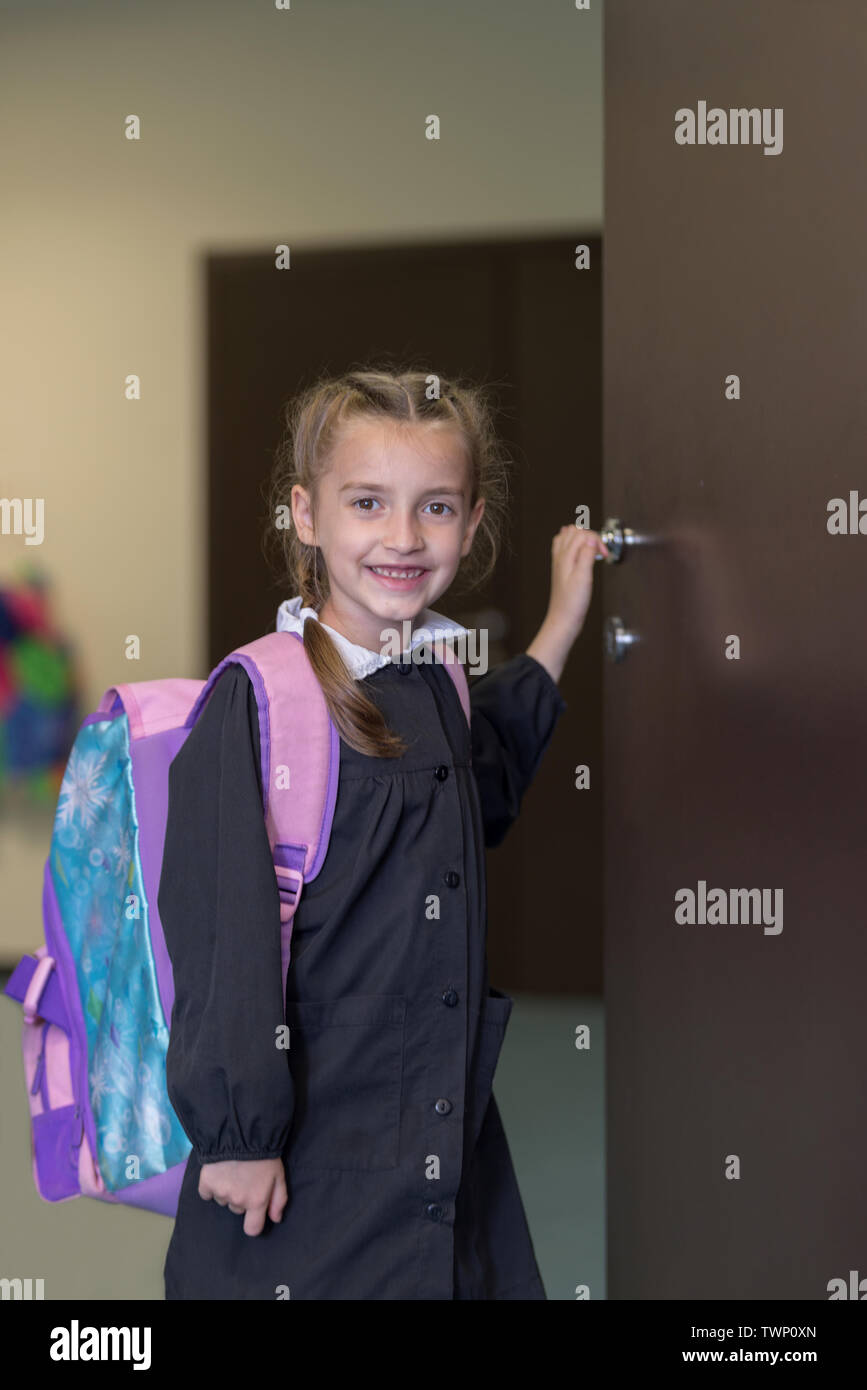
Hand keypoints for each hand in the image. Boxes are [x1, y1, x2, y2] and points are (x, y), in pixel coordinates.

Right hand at [198, 1157, 287, 1236]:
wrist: (241, 1131)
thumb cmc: (264, 1153)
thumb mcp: (279, 1174)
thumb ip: (279, 1199)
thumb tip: (275, 1219)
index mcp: (257, 1201)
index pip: (252, 1229)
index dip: (253, 1222)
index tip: (253, 1212)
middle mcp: (238, 1201)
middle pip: (237, 1209)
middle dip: (241, 1198)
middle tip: (245, 1178)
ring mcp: (220, 1192)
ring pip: (223, 1200)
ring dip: (226, 1190)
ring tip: (233, 1170)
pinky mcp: (206, 1183)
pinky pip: (206, 1193)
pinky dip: (211, 1186)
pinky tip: (218, 1172)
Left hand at [526, 524, 608, 682]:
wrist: (563, 620)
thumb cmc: (572, 603)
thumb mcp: (583, 577)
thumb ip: (587, 555)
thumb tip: (591, 539)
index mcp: (565, 556)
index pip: (582, 533)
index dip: (597, 540)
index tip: (603, 554)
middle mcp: (560, 556)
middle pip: (574, 531)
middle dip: (590, 536)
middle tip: (599, 551)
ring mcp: (560, 562)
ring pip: (568, 537)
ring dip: (583, 539)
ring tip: (593, 551)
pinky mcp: (562, 569)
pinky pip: (565, 548)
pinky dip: (576, 546)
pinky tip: (584, 556)